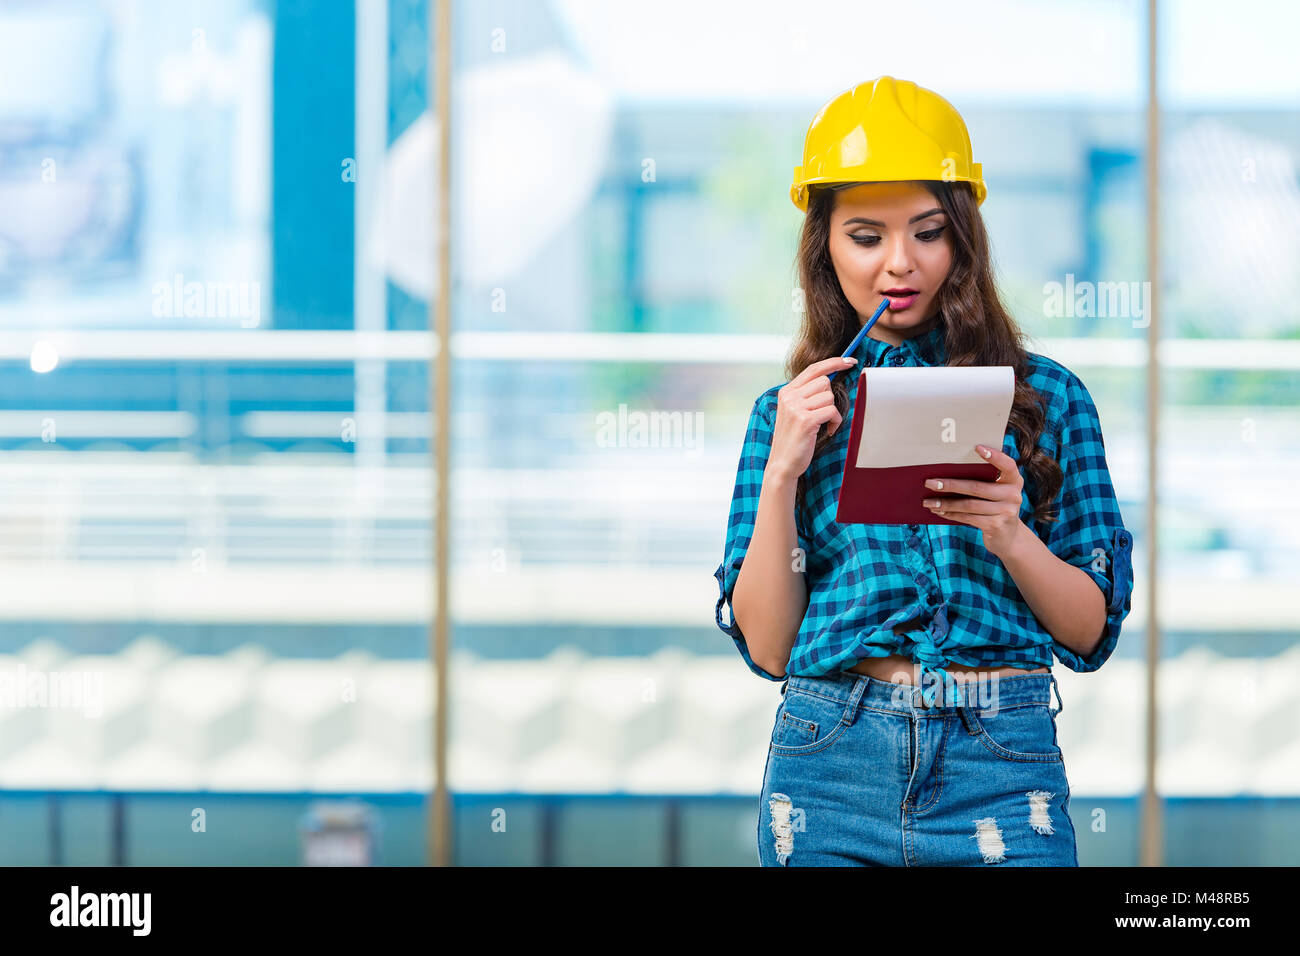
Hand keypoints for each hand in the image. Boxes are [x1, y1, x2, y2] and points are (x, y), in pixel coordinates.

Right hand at [765, 355, 856, 481]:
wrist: (782, 463)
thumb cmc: (793, 439)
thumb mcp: (794, 411)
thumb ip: (806, 395)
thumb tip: (829, 380)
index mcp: (786, 391)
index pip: (813, 369)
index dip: (834, 362)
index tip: (850, 360)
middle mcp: (789, 396)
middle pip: (824, 382)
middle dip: (829, 398)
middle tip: (823, 414)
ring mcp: (796, 407)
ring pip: (829, 396)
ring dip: (832, 412)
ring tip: (823, 424)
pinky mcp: (805, 420)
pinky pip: (832, 411)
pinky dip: (835, 422)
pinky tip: (828, 430)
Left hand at [920, 443, 1025, 556]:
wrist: (1008, 537)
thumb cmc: (994, 506)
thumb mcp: (996, 492)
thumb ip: (983, 480)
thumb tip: (946, 472)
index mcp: (1014, 480)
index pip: (1007, 464)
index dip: (994, 456)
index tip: (976, 447)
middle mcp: (1013, 495)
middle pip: (977, 487)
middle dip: (950, 485)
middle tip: (929, 483)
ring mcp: (1007, 512)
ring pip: (969, 505)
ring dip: (945, 503)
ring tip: (928, 501)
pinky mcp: (996, 526)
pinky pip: (968, 518)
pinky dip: (950, 514)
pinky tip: (938, 511)